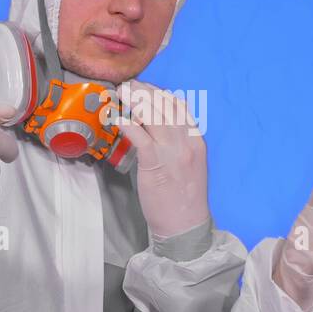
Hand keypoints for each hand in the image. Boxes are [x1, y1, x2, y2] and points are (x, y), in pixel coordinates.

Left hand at [116, 79, 209, 238]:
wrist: (185, 226)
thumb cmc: (183, 198)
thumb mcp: (188, 165)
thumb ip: (176, 144)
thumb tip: (153, 127)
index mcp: (196, 141)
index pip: (180, 106)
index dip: (159, 93)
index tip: (144, 88)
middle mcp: (187, 142)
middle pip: (165, 104)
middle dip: (144, 90)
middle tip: (128, 85)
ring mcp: (173, 151)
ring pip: (153, 114)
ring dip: (134, 100)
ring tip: (120, 94)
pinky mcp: (156, 163)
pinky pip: (139, 135)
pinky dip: (126, 122)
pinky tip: (116, 117)